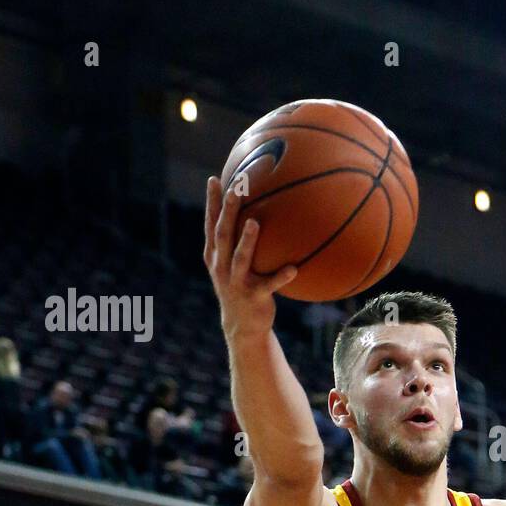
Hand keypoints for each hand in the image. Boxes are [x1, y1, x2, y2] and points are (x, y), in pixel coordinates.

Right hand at [204, 176, 297, 339]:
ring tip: (254, 222)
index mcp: (215, 255)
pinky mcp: (254, 297)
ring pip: (240, 258)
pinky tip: (294, 269)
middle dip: (228, 211)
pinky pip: (269, 285)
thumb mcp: (235, 264)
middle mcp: (221, 266)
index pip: (211, 224)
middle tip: (235, 189)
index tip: (214, 179)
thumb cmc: (243, 286)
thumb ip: (239, 241)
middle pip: (223, 234)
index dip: (212, 203)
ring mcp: (236, 282)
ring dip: (247, 241)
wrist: (242, 326)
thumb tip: (257, 211)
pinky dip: (281, 277)